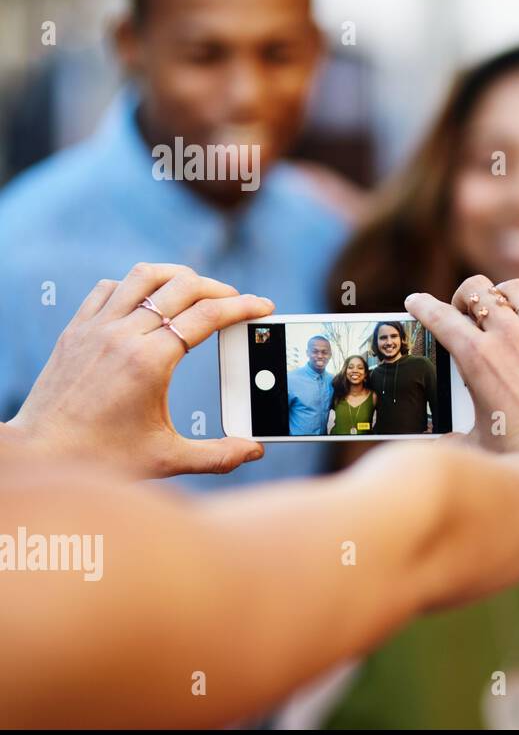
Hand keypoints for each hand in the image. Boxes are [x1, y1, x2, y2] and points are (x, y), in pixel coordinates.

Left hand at [6, 263, 274, 477]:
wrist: (39, 454)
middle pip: (181, 286)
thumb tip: (254, 450)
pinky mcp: (75, 331)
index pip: (207, 316)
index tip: (263, 306)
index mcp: (149, 361)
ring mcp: (95, 328)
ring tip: (197, 288)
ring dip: (177, 275)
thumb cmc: (101, 459)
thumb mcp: (167, 459)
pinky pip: (108, 289)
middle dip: (218, 288)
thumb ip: (218, 455)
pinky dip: (135, 285)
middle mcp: (122, 336)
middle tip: (237, 301)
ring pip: (144, 276)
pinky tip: (147, 301)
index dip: (242, 307)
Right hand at [404, 276, 518, 498]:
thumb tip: (437, 444)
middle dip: (465, 297)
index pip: (439, 317)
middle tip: (466, 311)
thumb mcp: (472, 444)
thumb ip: (449, 435)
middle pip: (477, 290)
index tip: (415, 301)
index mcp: (476, 358)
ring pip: (518, 289)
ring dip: (504, 293)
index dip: (422, 305)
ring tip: (504, 303)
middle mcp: (510, 337)